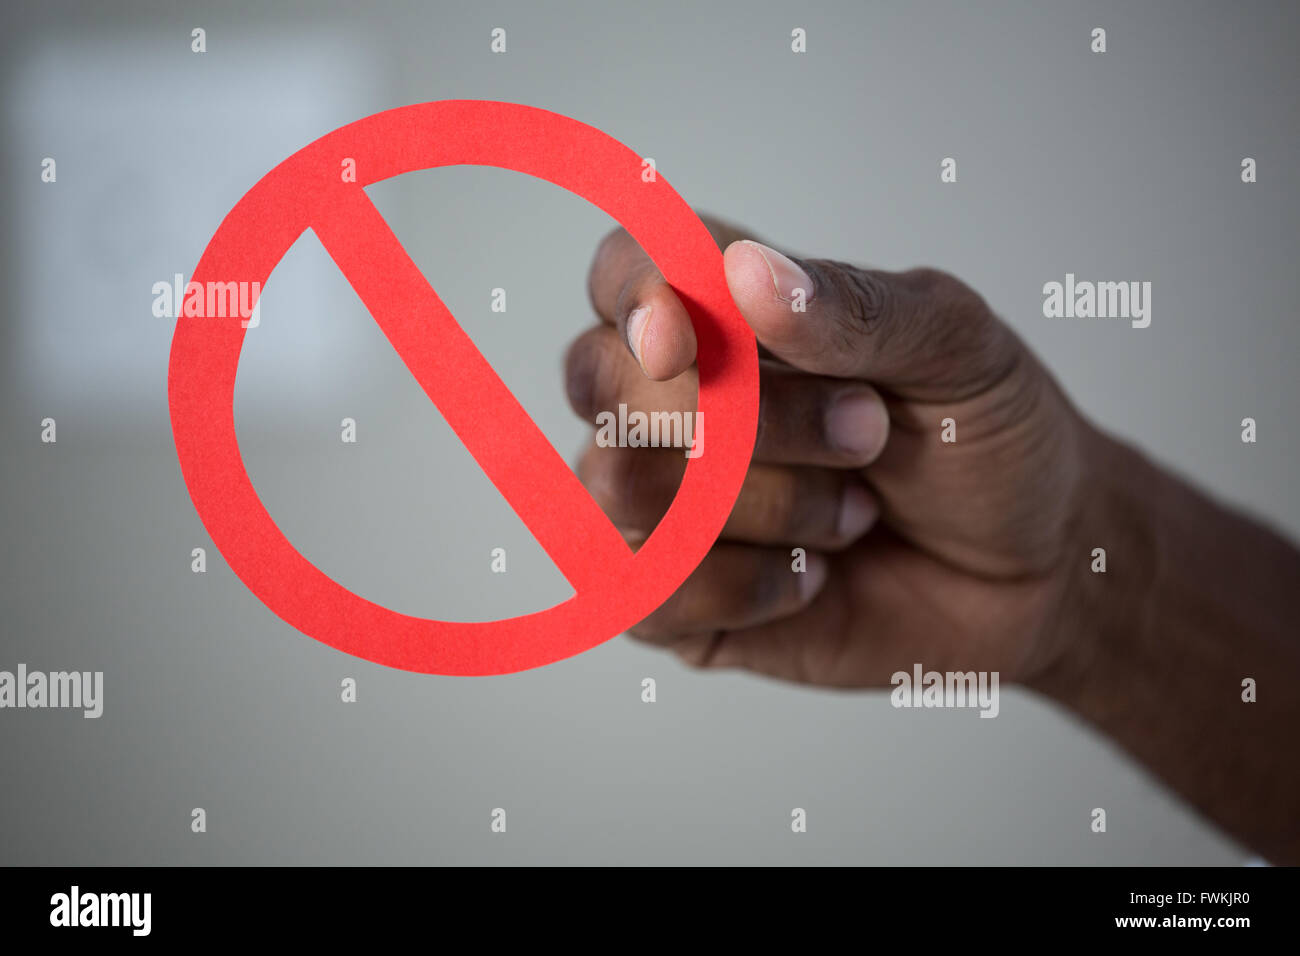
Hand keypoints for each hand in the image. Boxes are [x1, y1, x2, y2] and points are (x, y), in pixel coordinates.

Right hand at [564, 217, 1095, 686]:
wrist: (1034, 575)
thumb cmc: (987, 442)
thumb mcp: (955, 350)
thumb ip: (853, 307)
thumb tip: (746, 271)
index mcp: (726, 314)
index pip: (619, 269)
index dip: (629, 294)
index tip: (684, 339)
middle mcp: (672, 401)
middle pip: (601, 382)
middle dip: (747, 417)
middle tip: (867, 432)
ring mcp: (662, 503)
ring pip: (624, 487)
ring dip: (766, 503)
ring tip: (855, 512)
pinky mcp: (668, 598)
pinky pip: (649, 589)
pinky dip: (752, 586)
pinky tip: (814, 577)